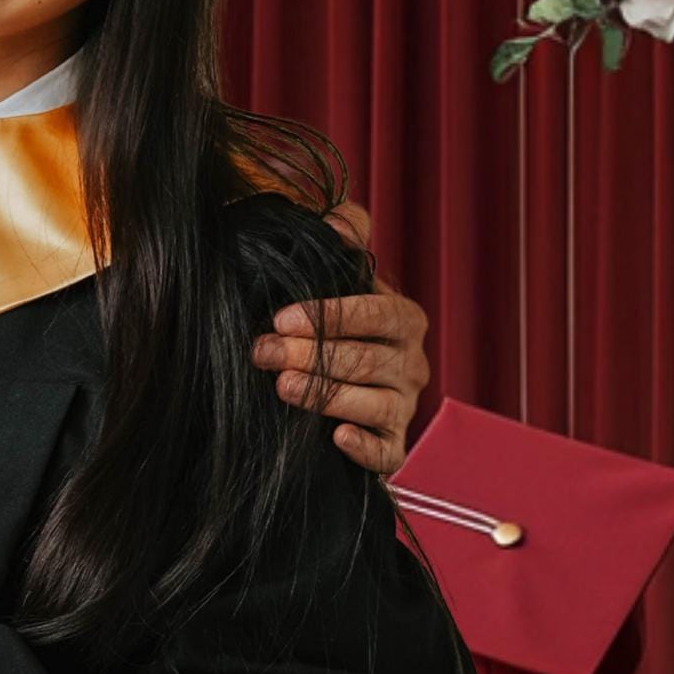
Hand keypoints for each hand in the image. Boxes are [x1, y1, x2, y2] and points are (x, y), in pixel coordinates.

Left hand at [257, 203, 428, 472]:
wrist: (333, 386)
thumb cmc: (331, 325)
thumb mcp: (338, 278)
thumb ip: (344, 238)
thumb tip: (336, 221)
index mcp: (402, 320)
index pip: (378, 314)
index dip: (332, 315)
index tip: (281, 318)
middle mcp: (410, 363)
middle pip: (368, 360)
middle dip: (313, 355)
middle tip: (263, 351)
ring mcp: (404, 406)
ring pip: (375, 404)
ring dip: (327, 395)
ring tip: (282, 386)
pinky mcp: (392, 445)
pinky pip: (388, 452)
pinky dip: (364, 446)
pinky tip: (336, 437)